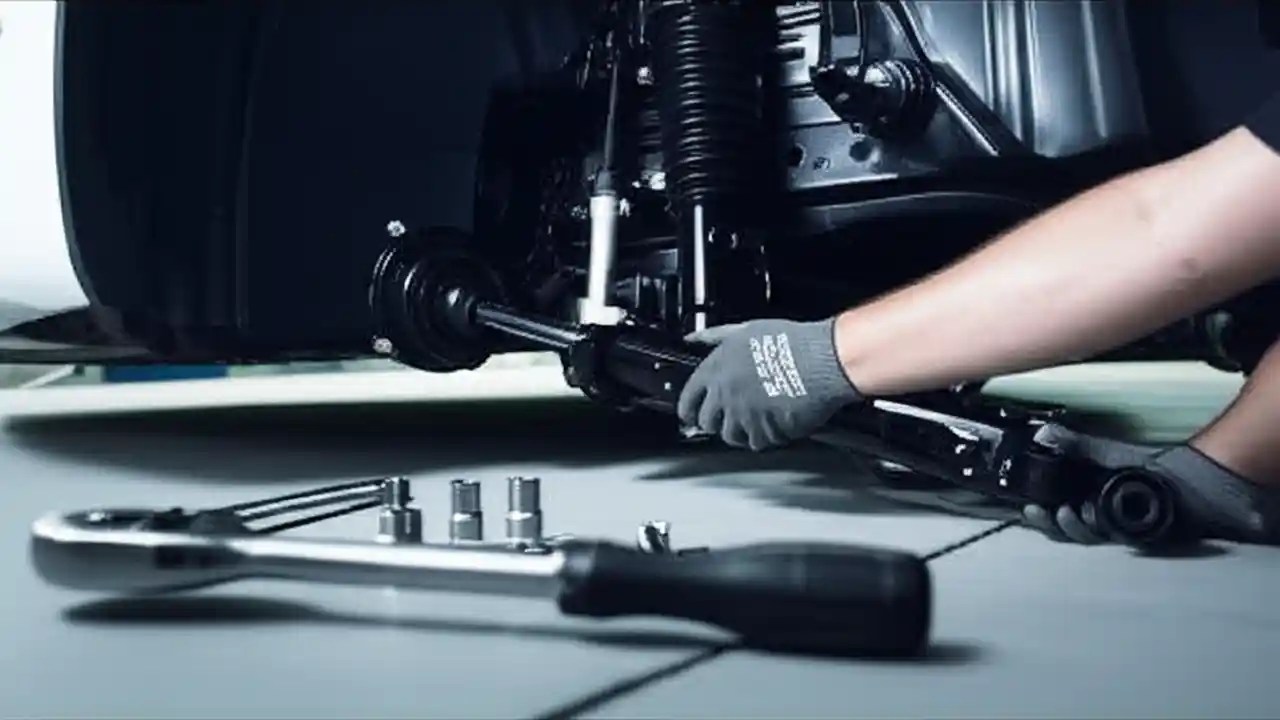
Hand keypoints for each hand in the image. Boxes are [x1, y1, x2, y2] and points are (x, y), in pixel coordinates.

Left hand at [677, 318, 861, 450]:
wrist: (823, 361)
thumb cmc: (792, 342)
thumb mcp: (747, 329)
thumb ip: (716, 336)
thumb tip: (694, 338)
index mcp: (716, 368)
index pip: (688, 397)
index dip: (688, 408)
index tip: (690, 414)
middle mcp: (725, 394)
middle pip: (706, 422)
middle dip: (715, 421)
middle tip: (727, 417)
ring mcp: (744, 415)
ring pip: (730, 435)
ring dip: (740, 430)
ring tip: (754, 419)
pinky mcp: (765, 431)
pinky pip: (756, 442)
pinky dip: (763, 436)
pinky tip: (773, 423)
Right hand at [1021, 425, 1161, 543]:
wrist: (1190, 478)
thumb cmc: (1149, 467)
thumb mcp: (1106, 453)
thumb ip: (1075, 445)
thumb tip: (1042, 434)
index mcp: (1087, 504)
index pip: (1056, 516)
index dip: (1040, 517)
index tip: (1028, 508)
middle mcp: (1100, 522)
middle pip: (1067, 532)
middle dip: (1050, 525)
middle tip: (1038, 512)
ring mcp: (1119, 531)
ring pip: (1088, 537)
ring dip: (1074, 528)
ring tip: (1065, 513)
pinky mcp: (1141, 535)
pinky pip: (1117, 537)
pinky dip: (1107, 531)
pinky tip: (1096, 520)